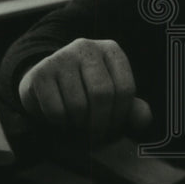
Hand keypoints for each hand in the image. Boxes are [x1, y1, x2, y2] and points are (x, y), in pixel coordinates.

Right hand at [18, 38, 151, 142]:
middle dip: (100, 123)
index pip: (125, 88)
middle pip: (102, 94)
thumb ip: (132, 109)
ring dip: (79, 125)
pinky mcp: (40, 72)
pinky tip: (61, 119)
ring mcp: (61, 57)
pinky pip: (56, 110)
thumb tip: (144, 120)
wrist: (44, 82)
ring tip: (77, 125)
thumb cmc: (84, 91)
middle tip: (95, 136)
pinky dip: (60, 123)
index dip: (121, 116)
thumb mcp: (112, 97)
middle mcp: (86, 47)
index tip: (113, 129)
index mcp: (110, 50)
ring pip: (78, 105)